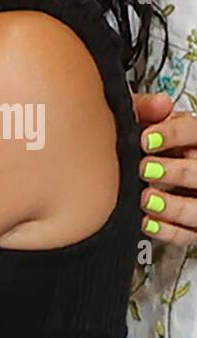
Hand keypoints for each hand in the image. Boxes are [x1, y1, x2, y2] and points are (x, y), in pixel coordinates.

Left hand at [134, 92, 196, 246]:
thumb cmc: (158, 144)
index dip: (172, 135)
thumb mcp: (152, 123)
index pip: (195, 131)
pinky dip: (168, 231)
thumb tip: (159, 103)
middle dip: (175, 172)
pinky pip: (189, 235)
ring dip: (174, 206)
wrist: (161, 173)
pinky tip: (148, 223)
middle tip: (145, 169)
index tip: (145, 138)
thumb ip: (148, 111)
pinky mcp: (195, 225)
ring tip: (146, 199)